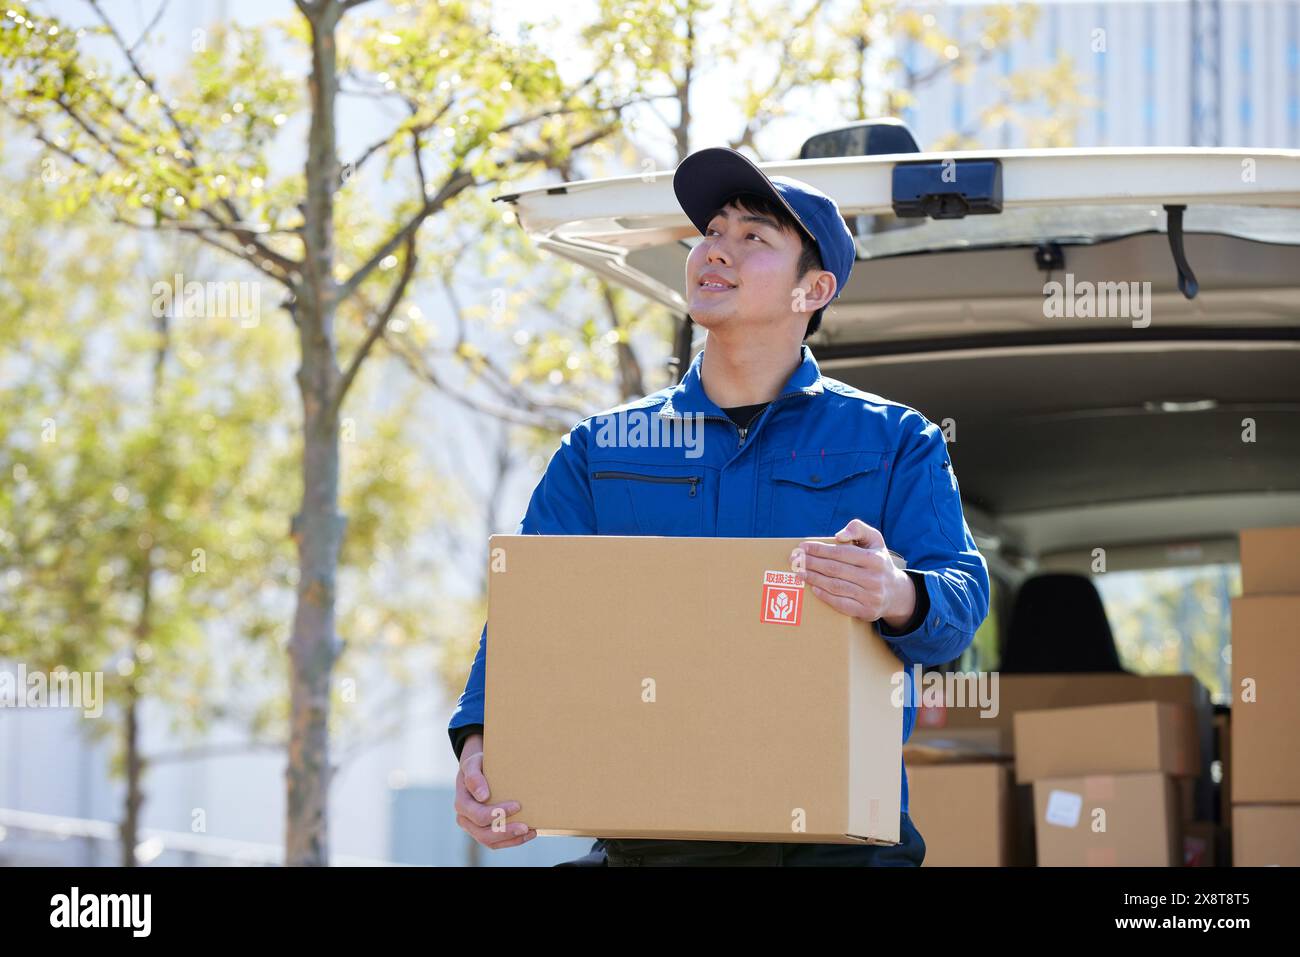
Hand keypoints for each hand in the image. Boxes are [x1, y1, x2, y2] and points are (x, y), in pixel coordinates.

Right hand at [454, 733, 536, 848]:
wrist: (477, 772)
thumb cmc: (477, 766)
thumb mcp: (473, 764)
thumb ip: (473, 777)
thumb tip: (482, 796)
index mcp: (462, 804)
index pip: (478, 815)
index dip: (497, 813)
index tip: (517, 805)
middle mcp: (465, 819)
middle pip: (483, 834)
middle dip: (505, 832)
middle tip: (525, 827)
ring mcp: (473, 828)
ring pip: (490, 842)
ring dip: (511, 839)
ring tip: (530, 831)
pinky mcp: (484, 832)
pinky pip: (497, 843)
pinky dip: (514, 840)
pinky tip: (530, 833)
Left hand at [791, 519, 916, 627]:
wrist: (896, 593)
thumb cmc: (878, 562)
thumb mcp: (874, 540)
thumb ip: (858, 529)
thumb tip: (838, 535)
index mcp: (875, 559)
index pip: (841, 553)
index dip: (820, 550)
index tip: (803, 547)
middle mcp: (874, 578)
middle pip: (835, 570)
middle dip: (811, 563)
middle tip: (794, 560)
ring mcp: (871, 597)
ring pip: (836, 586)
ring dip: (814, 579)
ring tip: (799, 572)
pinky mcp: (866, 611)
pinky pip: (841, 604)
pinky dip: (825, 596)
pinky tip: (813, 588)